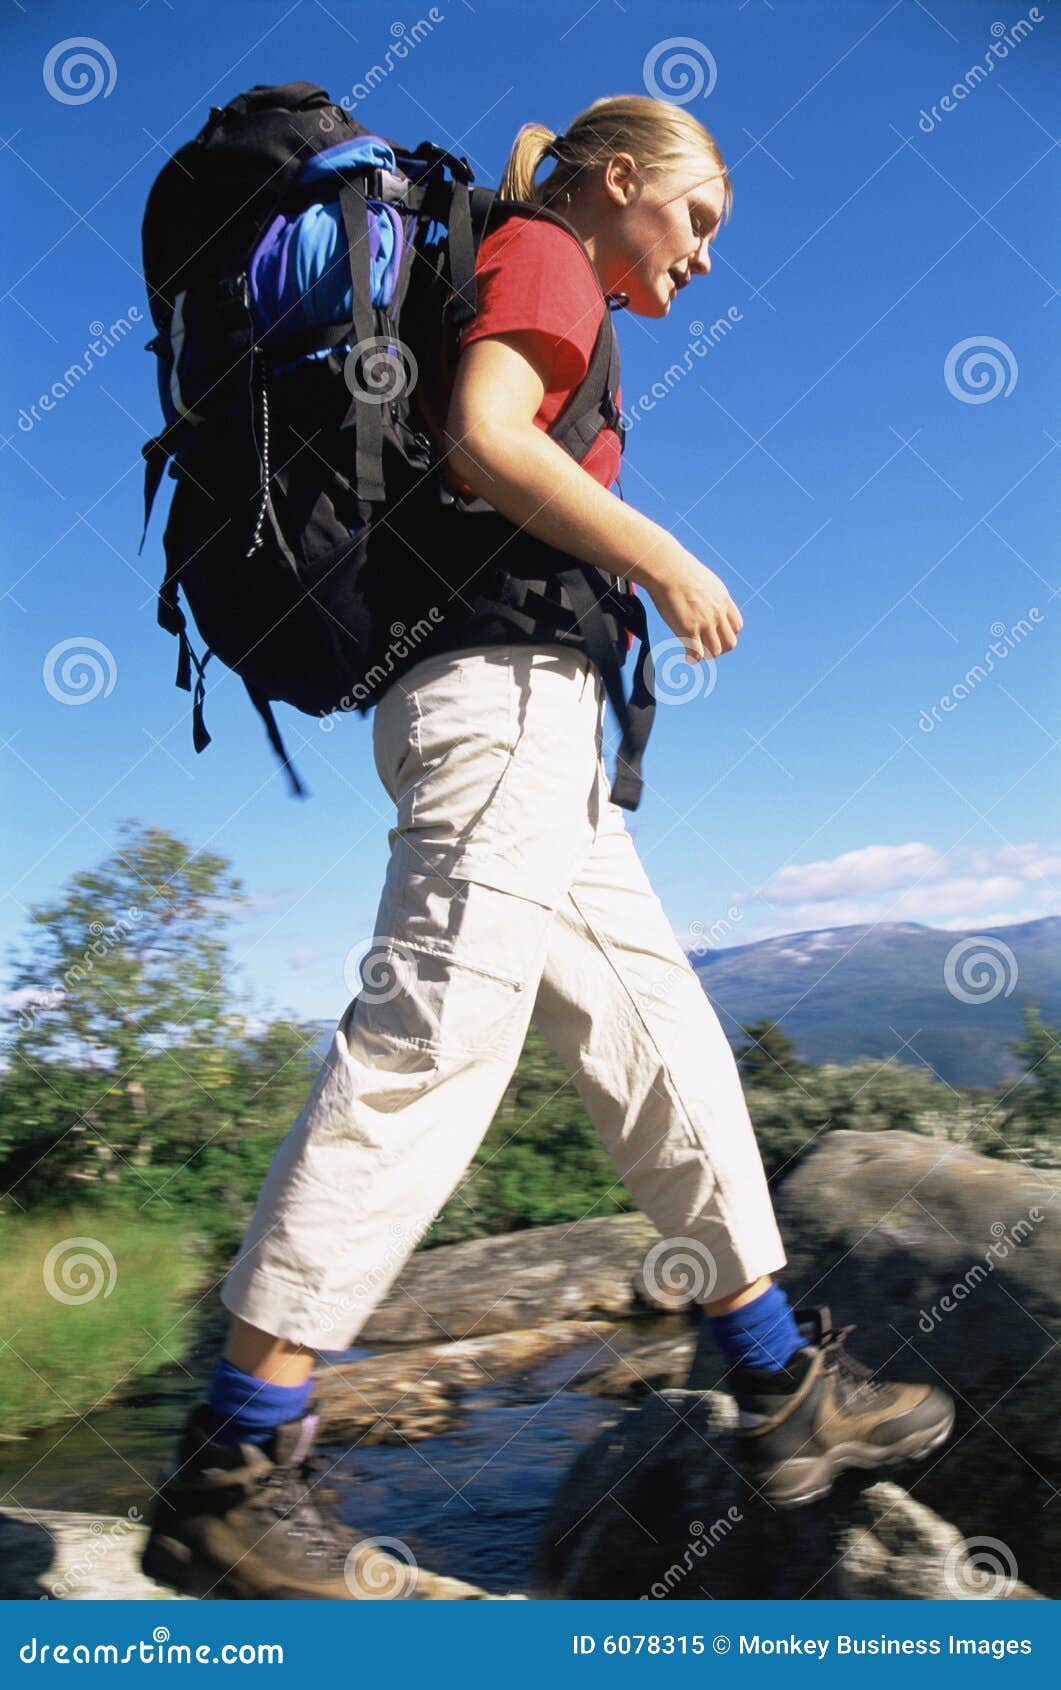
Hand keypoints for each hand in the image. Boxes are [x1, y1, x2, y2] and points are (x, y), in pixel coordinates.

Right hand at [636, 545, 742, 662]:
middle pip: (730, 643)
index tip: (715, 633)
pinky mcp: (689, 630)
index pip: (737, 626)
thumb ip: (710, 593)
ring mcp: (705, 623)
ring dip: (706, 654)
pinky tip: (687, 657)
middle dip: (720, 648)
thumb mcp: (705, 580)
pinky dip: (693, 659)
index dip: (727, 633)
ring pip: (715, 651)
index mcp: (723, 601)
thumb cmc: (680, 570)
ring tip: (695, 652)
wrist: (668, 569)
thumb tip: (704, 595)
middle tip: (706, 646)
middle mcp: (718, 614)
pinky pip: (697, 654)